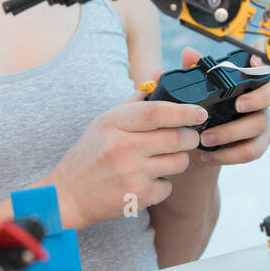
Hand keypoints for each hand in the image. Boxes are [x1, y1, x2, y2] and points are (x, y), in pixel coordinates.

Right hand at [43, 91, 205, 228]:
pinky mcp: (138, 197)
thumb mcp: (106, 121)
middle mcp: (123, 147)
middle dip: (190, 136)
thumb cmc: (91, 154)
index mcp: (114, 123)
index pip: (157, 112)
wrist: (69, 195)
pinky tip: (147, 179)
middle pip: (176, 138)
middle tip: (188, 136)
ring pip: (179, 162)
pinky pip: (169, 186)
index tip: (200, 112)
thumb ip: (135, 101)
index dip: (184, 112)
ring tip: (162, 158)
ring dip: (178, 159)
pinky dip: (163, 183)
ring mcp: (131, 173)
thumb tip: (160, 74)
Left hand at [155, 44, 269, 166]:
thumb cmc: (201, 110)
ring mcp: (263, 119)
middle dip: (260, 98)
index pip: (266, 62)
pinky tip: (209, 155)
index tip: (254, 60)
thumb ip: (191, 72)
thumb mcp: (193, 91)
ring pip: (260, 124)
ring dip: (230, 133)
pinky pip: (252, 149)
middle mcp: (261, 96)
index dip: (268, 58)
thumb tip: (189, 53)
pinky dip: (229, 155)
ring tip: (206, 139)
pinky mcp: (259, 142)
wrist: (197, 145)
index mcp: (248, 78)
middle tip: (237, 105)